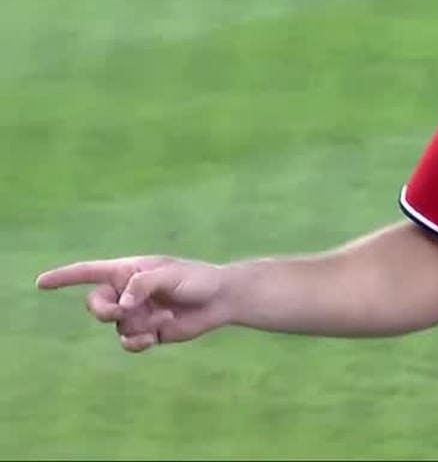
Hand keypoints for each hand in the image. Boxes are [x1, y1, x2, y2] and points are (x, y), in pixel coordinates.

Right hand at [36, 255, 232, 352]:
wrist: (221, 300)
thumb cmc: (198, 279)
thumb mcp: (171, 275)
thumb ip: (144, 285)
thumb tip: (122, 303)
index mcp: (128, 271)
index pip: (89, 273)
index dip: (64, 277)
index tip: (41, 282)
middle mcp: (127, 292)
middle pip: (96, 305)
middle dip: (105, 311)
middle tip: (125, 310)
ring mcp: (136, 313)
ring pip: (117, 325)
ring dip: (140, 323)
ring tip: (167, 314)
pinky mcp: (146, 331)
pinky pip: (128, 343)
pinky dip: (137, 342)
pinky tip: (153, 338)